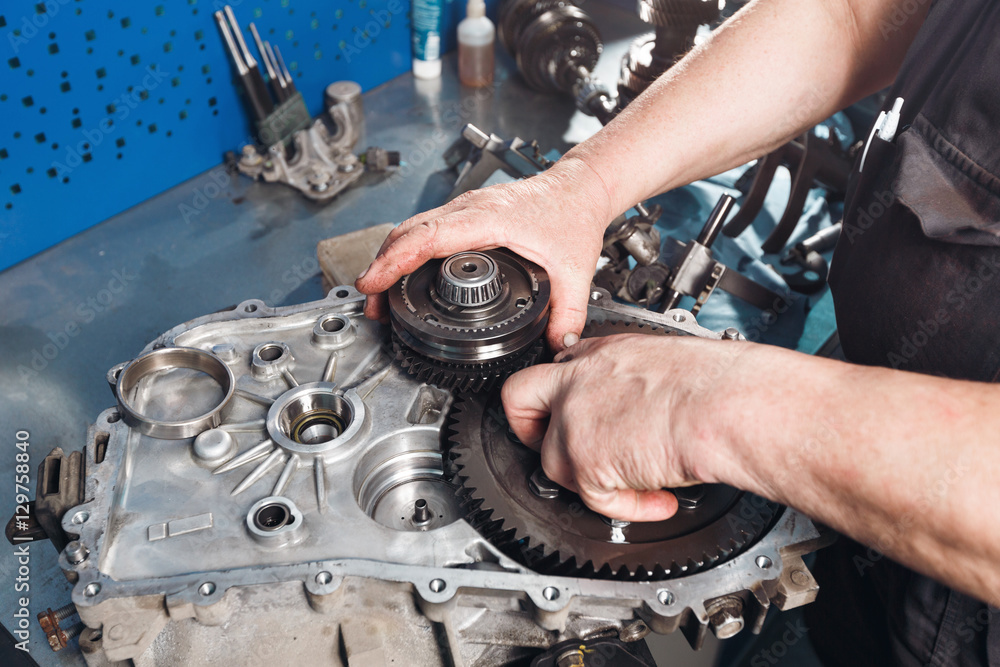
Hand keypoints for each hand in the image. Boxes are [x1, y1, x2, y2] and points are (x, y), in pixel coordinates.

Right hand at [355, 157, 613, 350]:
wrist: (579, 187)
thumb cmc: (572, 214)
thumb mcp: (575, 271)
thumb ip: (569, 313)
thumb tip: (559, 344)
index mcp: (490, 219)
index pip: (429, 237)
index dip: (396, 260)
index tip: (374, 283)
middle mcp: (470, 209)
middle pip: (410, 231)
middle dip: (383, 265)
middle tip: (370, 302)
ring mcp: (465, 208)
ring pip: (413, 227)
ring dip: (390, 256)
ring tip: (378, 292)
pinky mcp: (465, 212)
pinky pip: (425, 227)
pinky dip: (406, 248)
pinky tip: (402, 270)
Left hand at [501, 333, 743, 520]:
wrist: (722, 406)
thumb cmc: (714, 384)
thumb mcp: (663, 360)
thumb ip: (632, 377)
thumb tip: (637, 401)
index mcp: (599, 354)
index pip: (559, 369)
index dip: (563, 394)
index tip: (573, 409)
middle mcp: (578, 383)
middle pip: (520, 399)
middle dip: (528, 426)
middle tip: (548, 443)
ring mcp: (575, 422)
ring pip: (554, 462)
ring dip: (591, 480)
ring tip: (634, 480)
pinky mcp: (586, 462)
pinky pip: (594, 499)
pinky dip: (629, 506)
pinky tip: (658, 498)